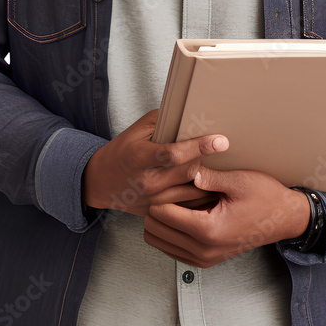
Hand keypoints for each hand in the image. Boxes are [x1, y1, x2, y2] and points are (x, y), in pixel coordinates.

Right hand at [81, 107, 228, 216]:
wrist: (99, 182)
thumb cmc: (121, 151)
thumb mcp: (135, 130)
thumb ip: (161, 121)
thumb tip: (188, 113)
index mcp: (139, 157)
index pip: (173, 153)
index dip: (199, 147)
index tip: (220, 141)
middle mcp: (146, 181)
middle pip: (187, 173)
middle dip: (209, 162)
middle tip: (226, 153)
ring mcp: (152, 200)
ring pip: (190, 193)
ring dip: (209, 181)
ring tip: (225, 171)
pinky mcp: (157, 212)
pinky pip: (185, 206)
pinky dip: (200, 196)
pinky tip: (211, 188)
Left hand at [143, 164, 311, 267]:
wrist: (284, 218)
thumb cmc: (265, 197)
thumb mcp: (238, 180)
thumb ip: (209, 177)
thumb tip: (186, 169)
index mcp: (208, 230)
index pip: (162, 214)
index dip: (159, 193)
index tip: (165, 178)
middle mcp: (203, 250)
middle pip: (155, 231)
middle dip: (155, 208)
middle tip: (165, 188)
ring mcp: (204, 259)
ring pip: (159, 243)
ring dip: (160, 221)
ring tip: (170, 200)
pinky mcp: (206, 261)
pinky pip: (172, 250)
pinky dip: (168, 233)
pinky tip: (177, 214)